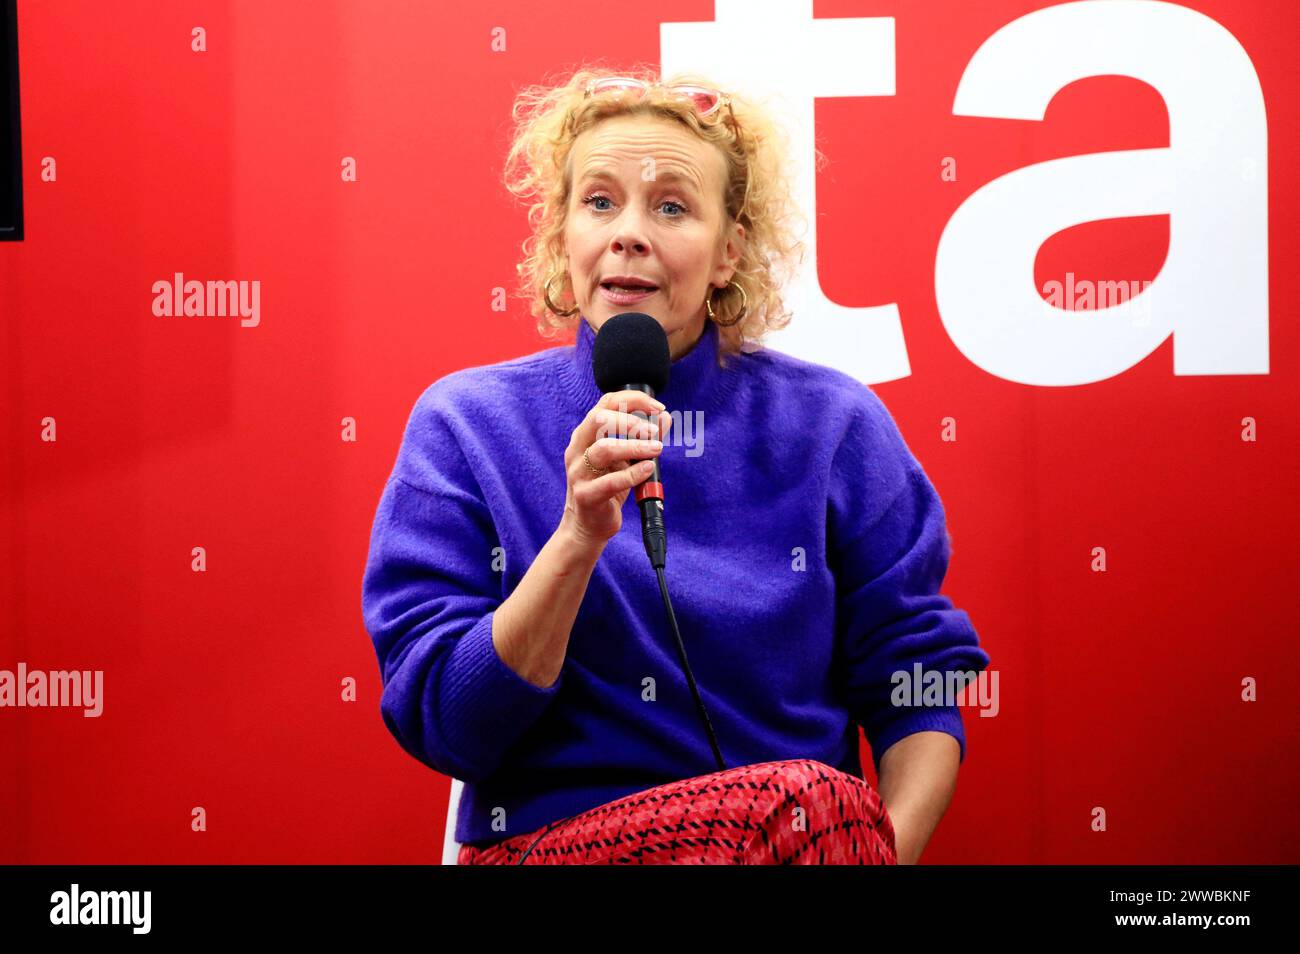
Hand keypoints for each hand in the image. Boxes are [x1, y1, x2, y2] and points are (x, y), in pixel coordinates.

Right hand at [559, 390, 671, 548]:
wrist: (588, 525)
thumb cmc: (607, 487)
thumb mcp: (626, 458)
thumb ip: (644, 437)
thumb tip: (665, 417)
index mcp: (586, 434)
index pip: (606, 403)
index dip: (634, 400)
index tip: (657, 407)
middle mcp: (577, 449)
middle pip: (598, 419)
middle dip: (630, 421)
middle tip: (654, 431)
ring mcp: (578, 472)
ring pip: (603, 449)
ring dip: (634, 446)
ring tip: (656, 449)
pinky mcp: (586, 496)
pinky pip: (609, 482)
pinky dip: (632, 474)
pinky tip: (648, 469)